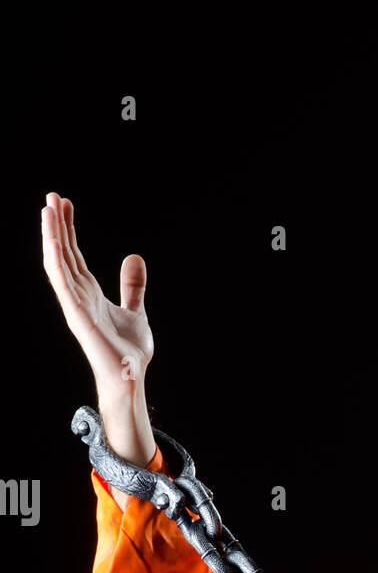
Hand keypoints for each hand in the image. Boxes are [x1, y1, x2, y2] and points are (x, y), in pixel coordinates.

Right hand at [41, 192, 153, 405]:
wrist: (130, 376)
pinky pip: (62, 282)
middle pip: (63, 253)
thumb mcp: (135, 310)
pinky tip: (52, 240)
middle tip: (52, 196)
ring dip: (51, 235)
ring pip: (58, 263)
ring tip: (47, 208)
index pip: (74, 255)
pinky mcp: (76, 314)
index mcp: (89, 293)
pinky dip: (56, 260)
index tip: (65, 204)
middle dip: (57, 225)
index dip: (69, 229)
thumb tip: (134, 256)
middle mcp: (78, 296)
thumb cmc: (129, 351)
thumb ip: (132, 286)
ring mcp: (75, 304)